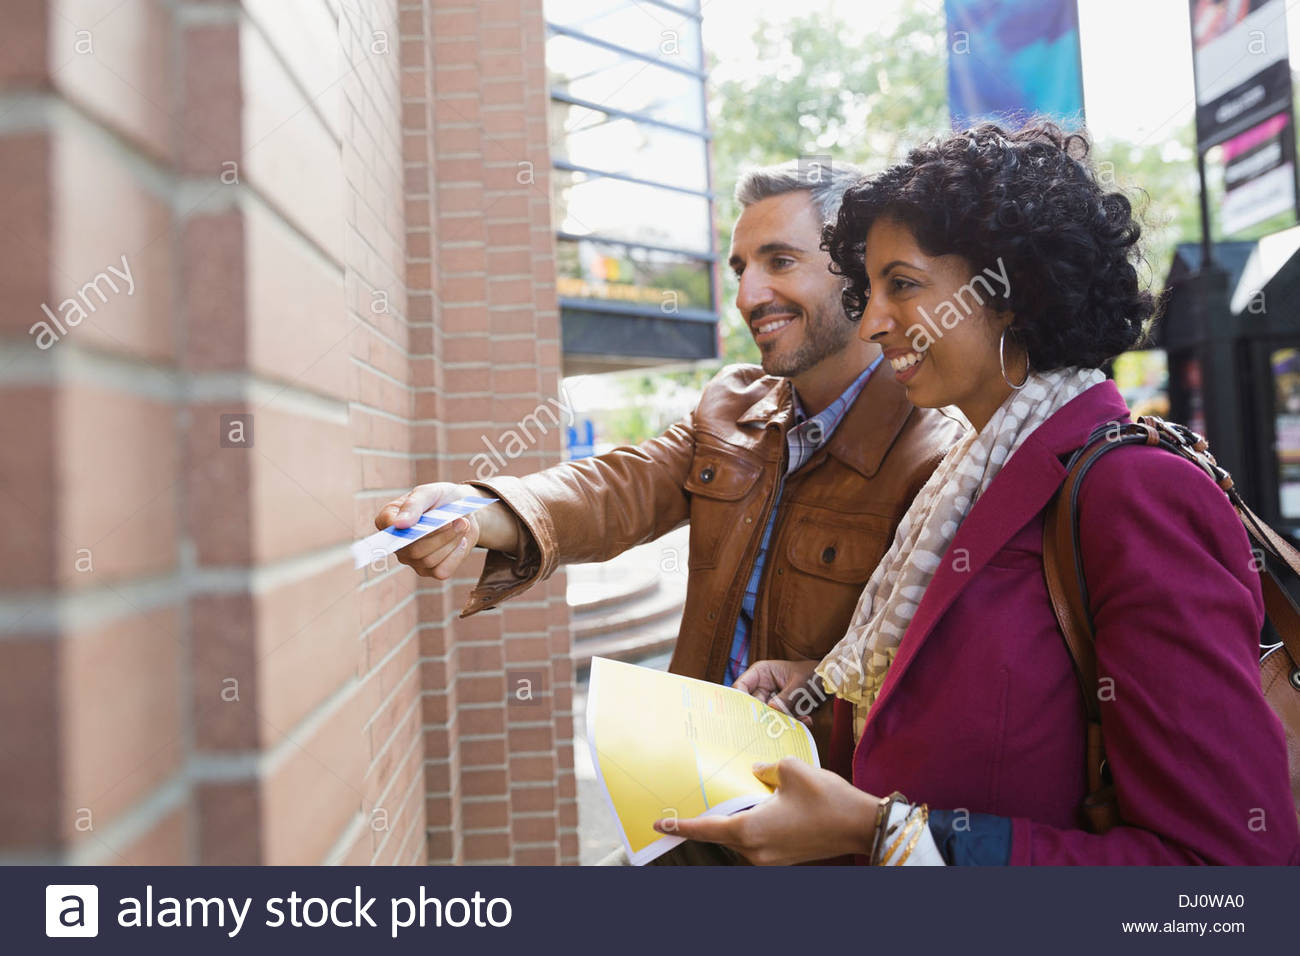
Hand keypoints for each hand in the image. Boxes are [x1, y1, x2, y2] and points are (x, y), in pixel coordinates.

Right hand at [373, 482, 523, 579]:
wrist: (469, 512)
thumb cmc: (446, 499)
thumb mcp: (434, 492)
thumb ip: (415, 504)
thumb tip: (399, 525)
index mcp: (390, 521)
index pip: (384, 526)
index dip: (399, 525)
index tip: (421, 518)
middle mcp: (397, 545)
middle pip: (411, 549)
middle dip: (438, 535)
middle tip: (459, 519)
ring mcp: (414, 562)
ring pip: (427, 562)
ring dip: (451, 542)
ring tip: (462, 525)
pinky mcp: (432, 573)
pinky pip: (442, 572)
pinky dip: (457, 556)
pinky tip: (462, 541)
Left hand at [656, 758, 878, 864]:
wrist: (860, 825)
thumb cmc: (826, 798)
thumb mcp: (790, 769)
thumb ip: (763, 768)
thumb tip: (754, 771)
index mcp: (750, 831)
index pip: (705, 829)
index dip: (680, 826)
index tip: (658, 825)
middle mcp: (756, 851)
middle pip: (723, 831)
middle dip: (714, 815)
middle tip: (699, 795)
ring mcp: (770, 858)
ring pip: (742, 835)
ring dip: (739, 817)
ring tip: (743, 794)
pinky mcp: (783, 858)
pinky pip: (759, 839)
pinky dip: (754, 823)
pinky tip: (764, 804)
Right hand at [734, 658, 821, 724]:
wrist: (829, 681)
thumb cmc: (812, 674)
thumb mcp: (800, 684)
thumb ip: (786, 697)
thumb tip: (771, 709)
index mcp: (760, 674)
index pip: (740, 687)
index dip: (739, 701)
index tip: (746, 715)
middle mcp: (761, 688)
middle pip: (751, 706)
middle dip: (762, 717)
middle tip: (773, 725)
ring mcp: (770, 701)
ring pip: (766, 717)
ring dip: (781, 722)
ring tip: (800, 718)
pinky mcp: (780, 712)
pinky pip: (780, 722)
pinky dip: (792, 724)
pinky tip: (807, 719)